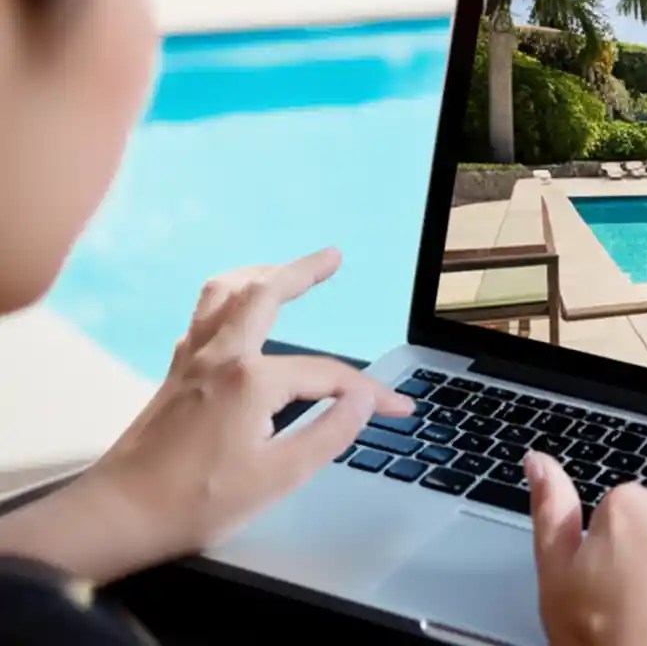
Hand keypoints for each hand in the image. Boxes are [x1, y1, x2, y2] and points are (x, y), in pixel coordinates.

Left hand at [0, 248, 411, 581]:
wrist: (118, 516)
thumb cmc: (198, 503)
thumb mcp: (278, 478)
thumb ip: (328, 434)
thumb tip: (363, 403)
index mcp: (251, 381)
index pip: (327, 375)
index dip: (369, 392)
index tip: (401, 408)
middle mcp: (220, 358)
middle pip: (266, 295)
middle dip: (303, 271)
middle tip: (333, 256)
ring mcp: (191, 363)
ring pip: (222, 296)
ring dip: (257, 275)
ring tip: (282, 270)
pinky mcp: (174, 377)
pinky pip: (201, 319)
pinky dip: (225, 303)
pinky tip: (235, 316)